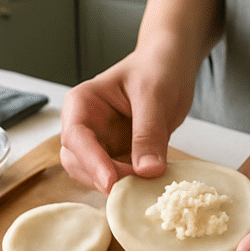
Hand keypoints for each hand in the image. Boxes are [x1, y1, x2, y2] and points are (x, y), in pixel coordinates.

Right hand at [59, 48, 195, 193]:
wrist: (172, 64)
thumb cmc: (157, 68)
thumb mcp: (154, 96)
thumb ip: (149, 132)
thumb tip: (147, 171)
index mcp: (82, 103)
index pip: (76, 137)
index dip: (91, 162)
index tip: (110, 182)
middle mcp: (85, 126)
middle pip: (78, 162)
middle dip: (104, 177)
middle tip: (136, 186)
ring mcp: (101, 142)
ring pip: (96, 175)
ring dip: (118, 184)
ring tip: (147, 184)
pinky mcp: (120, 154)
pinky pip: (120, 176)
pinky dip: (132, 183)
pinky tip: (151, 183)